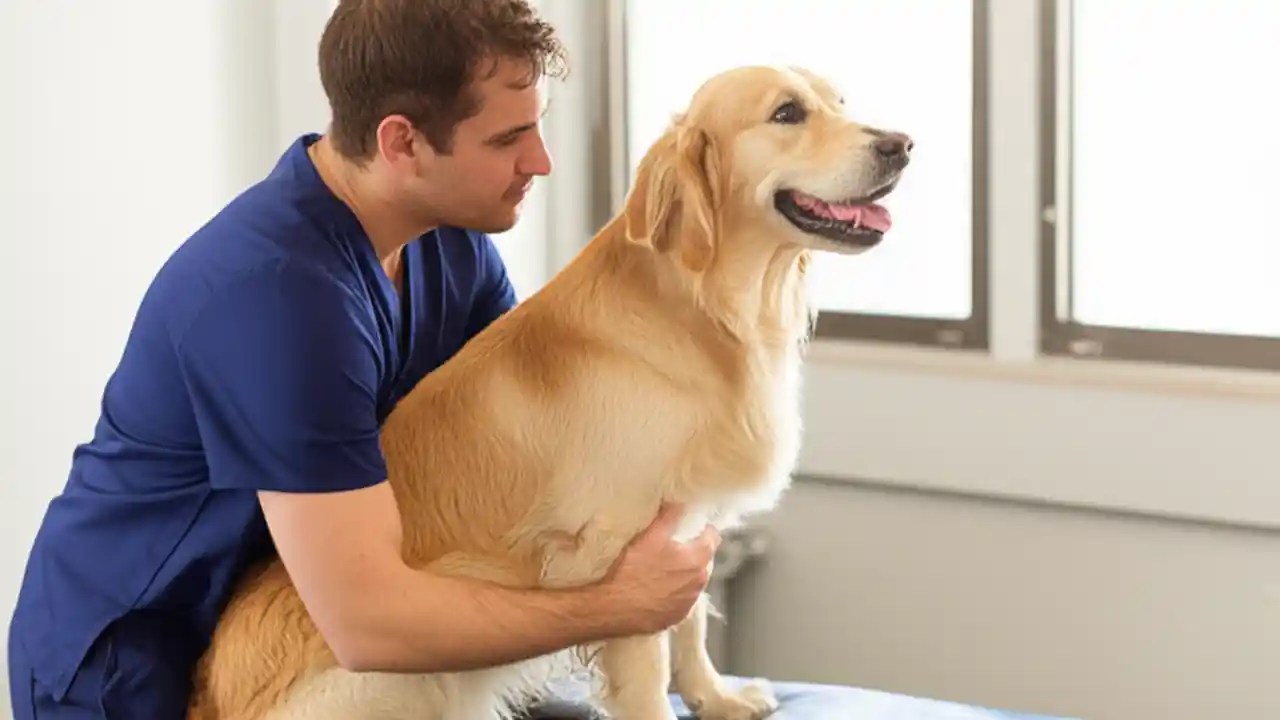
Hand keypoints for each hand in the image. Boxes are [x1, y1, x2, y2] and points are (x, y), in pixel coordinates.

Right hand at [596, 503, 721, 635]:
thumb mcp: (650, 535)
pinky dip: (675, 593)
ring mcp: (689, 603)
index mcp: (697, 559)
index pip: (713, 538)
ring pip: (694, 582)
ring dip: (685, 574)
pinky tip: (658, 589)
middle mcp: (699, 582)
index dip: (704, 529)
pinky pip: (682, 600)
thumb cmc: (633, 569)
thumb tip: (679, 502)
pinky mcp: (676, 617)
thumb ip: (669, 516)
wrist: (614, 607)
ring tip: (664, 569)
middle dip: (694, 552)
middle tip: (674, 546)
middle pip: (704, 560)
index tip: (693, 526)